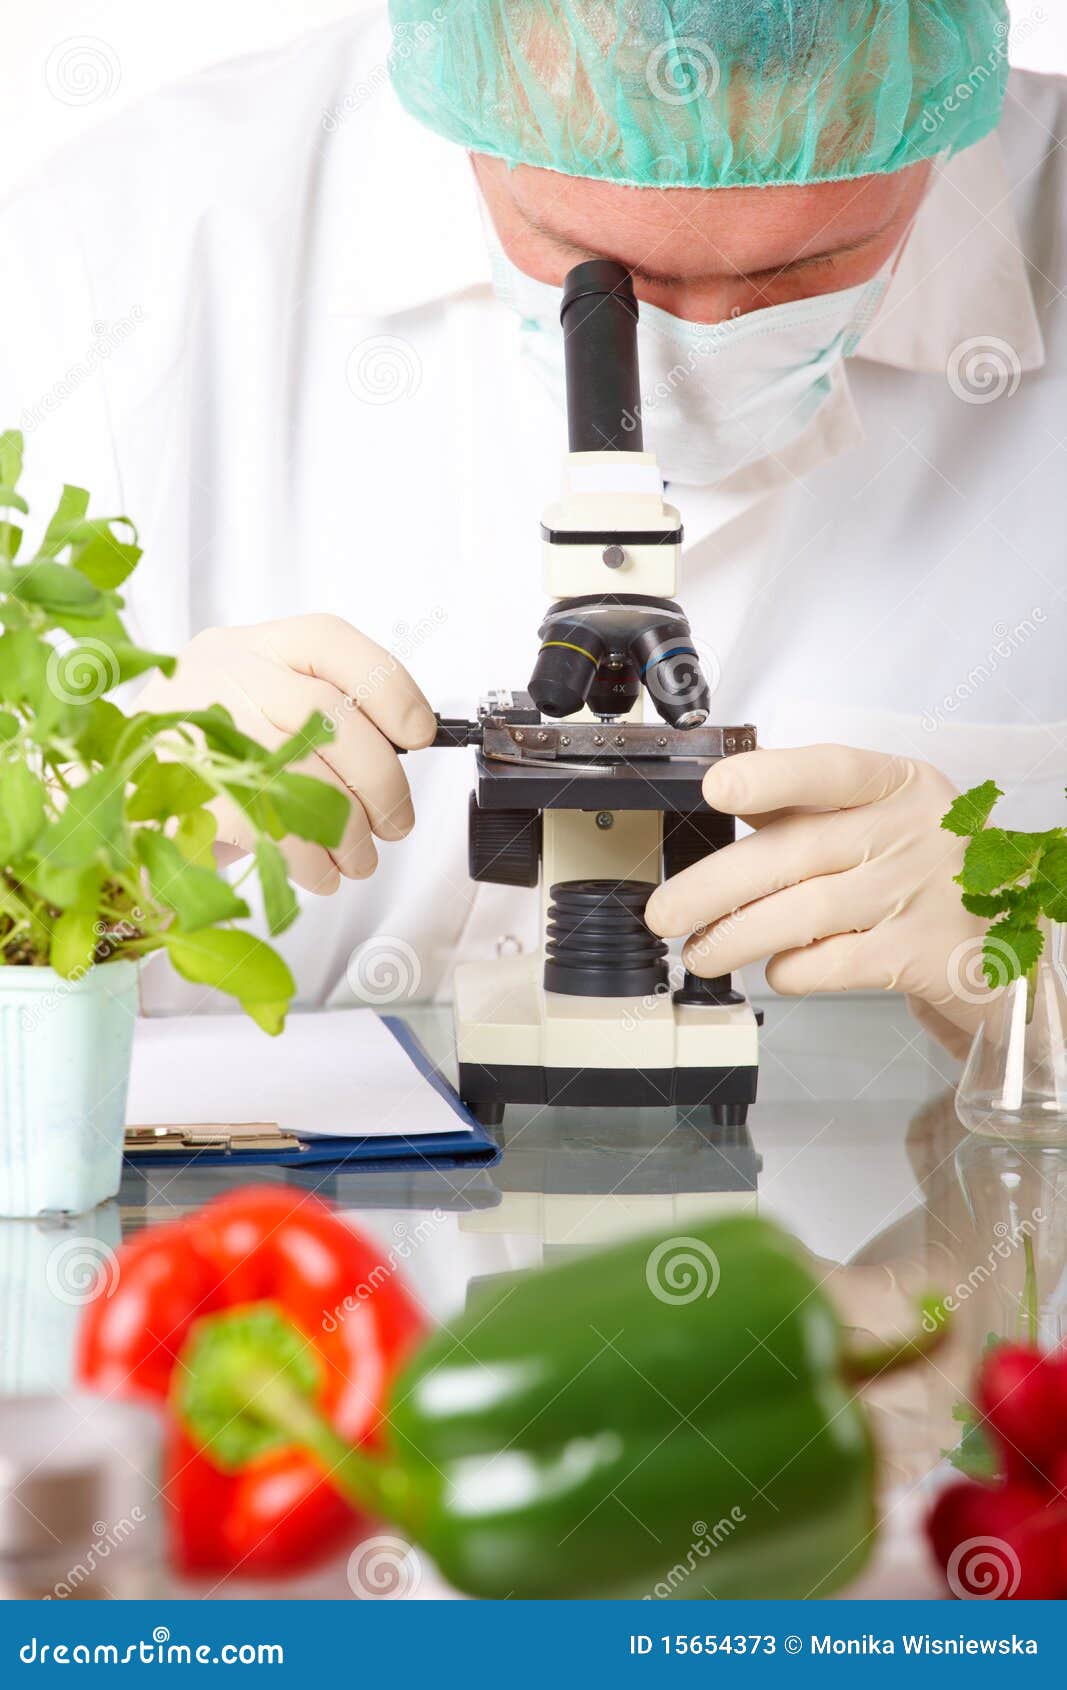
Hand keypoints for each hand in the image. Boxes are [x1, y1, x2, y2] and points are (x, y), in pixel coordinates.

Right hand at [138, 615, 435, 892]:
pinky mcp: (180, 789)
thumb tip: (403, 749)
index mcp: (253, 648)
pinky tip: (322, 873)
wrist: (118, 802)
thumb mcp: (265, 715)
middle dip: (380, 780)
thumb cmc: (213, 760)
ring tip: (360, 858)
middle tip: (397, 823)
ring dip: (349, 830)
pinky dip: (311, 860)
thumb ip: (327, 718)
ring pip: (301, 775)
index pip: (330, 640)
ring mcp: (194, 727)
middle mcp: (221, 673)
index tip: (420, 734)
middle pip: (326, 715)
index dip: (388, 686)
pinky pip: (267, 826)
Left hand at [645, 745, 988, 1054]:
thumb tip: (724, 802)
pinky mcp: (921, 955)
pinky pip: (833, 963)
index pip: (831, 770)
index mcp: (897, 784)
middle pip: (794, 852)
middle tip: (665, 912)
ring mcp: (919, 894)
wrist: (1001, 940)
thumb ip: (810, 808)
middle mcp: (912, 832)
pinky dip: (791, 970)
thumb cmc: (920, 869)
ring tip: (699, 954)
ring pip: (803, 913)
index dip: (770, 777)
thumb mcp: (881, 818)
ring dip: (735, 937)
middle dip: (713, 886)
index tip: (717, 789)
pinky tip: (776, 969)